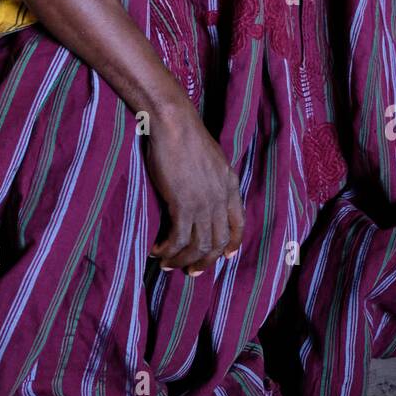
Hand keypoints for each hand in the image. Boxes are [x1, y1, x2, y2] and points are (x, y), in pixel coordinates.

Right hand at [143, 99, 243, 277]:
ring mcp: (203, 203)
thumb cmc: (186, 135)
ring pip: (199, 246)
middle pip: (219, 243)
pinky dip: (168, 250)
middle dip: (204, 262)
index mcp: (231, 186)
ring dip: (182, 260)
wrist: (175, 123)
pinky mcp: (183, 204)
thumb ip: (212, 178)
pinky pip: (178, 239)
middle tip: (191, 272)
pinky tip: (157, 251)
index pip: (238, 225)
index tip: (224, 257)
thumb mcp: (211, 158)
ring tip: (167, 264)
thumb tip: (203, 191)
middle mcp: (221, 198)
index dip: (232, 245)